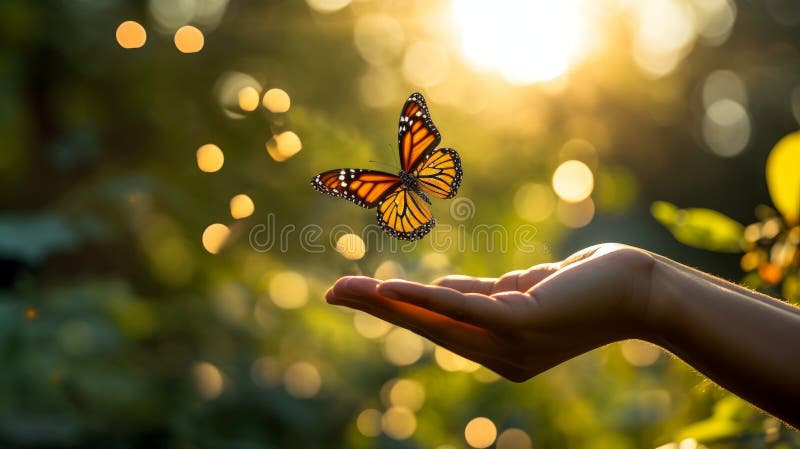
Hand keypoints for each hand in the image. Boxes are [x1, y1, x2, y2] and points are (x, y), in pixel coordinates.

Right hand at [325, 243, 654, 381]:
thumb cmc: (584, 286)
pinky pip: (463, 312)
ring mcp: (510, 345)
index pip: (439, 327)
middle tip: (334, 292)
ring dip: (388, 303)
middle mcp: (499, 358)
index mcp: (498, 352)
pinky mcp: (521, 324)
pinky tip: (391, 291)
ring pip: (437, 321)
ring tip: (347, 290)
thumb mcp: (523, 290)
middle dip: (378, 308)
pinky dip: (424, 301)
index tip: (360, 295)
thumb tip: (436, 288)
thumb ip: (482, 294)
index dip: (397, 312)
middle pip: (428, 328)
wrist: (641, 290)